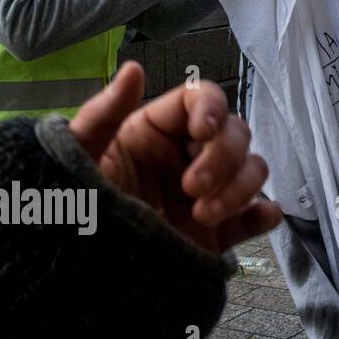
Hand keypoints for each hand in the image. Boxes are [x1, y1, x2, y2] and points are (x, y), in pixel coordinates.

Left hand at [69, 62, 281, 254]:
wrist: (74, 270)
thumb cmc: (70, 208)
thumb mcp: (77, 157)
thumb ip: (103, 113)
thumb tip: (133, 69)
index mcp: (157, 132)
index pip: (202, 99)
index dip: (212, 108)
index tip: (203, 131)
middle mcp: (188, 157)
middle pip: (236, 133)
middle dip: (223, 158)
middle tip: (192, 188)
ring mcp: (208, 194)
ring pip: (253, 169)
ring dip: (240, 188)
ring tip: (204, 215)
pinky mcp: (220, 231)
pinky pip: (258, 215)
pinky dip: (268, 213)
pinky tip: (261, 216)